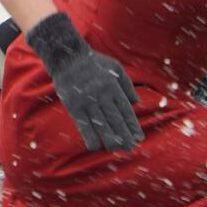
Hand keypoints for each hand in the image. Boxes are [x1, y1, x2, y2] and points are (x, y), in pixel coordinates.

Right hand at [27, 12, 142, 152]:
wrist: (68, 57)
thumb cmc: (94, 62)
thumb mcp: (116, 67)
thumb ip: (127, 85)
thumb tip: (136, 102)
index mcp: (113, 87)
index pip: (126, 111)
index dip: (133, 126)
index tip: (138, 137)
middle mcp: (102, 95)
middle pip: (115, 120)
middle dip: (124, 136)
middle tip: (130, 147)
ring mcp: (87, 101)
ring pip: (101, 125)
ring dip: (110, 139)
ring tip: (117, 149)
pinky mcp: (74, 106)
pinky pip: (83, 124)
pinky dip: (89, 136)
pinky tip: (95, 146)